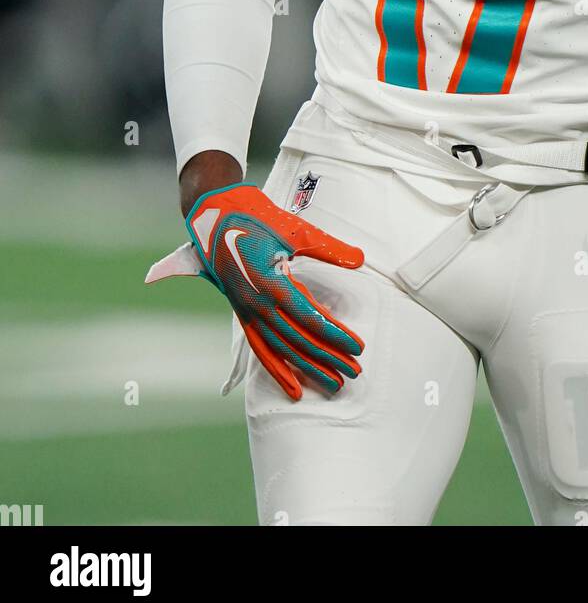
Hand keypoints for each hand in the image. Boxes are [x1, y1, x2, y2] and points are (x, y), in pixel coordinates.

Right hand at [147, 182, 364, 399]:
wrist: (214, 214)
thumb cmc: (256, 217)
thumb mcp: (294, 229)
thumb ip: (327, 247)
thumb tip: (359, 260)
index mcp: (272, 283)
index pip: (310, 318)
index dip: (335, 335)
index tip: (358, 348)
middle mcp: (258, 304)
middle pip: (298, 340)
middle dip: (328, 358)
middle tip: (355, 373)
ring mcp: (248, 311)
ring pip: (281, 349)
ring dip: (308, 369)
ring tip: (333, 384)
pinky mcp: (243, 313)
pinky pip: (260, 348)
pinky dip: (277, 370)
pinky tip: (293, 388)